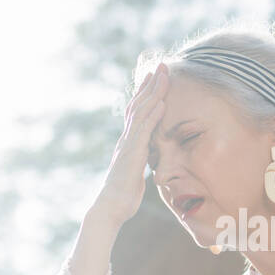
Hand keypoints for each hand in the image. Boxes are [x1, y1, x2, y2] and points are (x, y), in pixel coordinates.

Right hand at [93, 64, 168, 227]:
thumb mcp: (135, 173)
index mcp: (128, 142)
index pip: (137, 112)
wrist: (111, 209)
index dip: (146, 93)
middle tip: (161, 65)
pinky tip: (161, 104)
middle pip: (139, 105)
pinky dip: (152, 116)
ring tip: (163, 76)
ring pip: (141, 113)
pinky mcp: (132, 155)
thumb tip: (145, 156)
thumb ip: (140, 160)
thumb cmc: (123, 195)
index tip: (154, 76)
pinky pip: (143, 132)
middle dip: (151, 84)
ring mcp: (128, 146)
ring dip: (153, 93)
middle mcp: (126, 139)